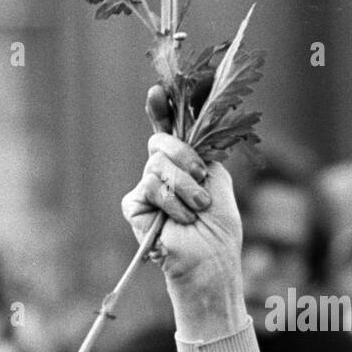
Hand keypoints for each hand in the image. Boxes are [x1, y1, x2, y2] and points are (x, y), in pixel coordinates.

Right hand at [121, 86, 247, 338]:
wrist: (211, 260)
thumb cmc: (219, 227)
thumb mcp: (217, 178)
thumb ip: (200, 149)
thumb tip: (188, 121)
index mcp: (184, 162)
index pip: (168, 128)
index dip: (161, 108)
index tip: (157, 91)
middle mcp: (162, 171)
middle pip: (160, 141)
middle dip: (185, 156)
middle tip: (202, 178)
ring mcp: (146, 188)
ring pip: (156, 164)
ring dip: (184, 186)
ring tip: (198, 209)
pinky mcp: (133, 206)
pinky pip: (148, 187)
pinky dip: (170, 202)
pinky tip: (181, 219)